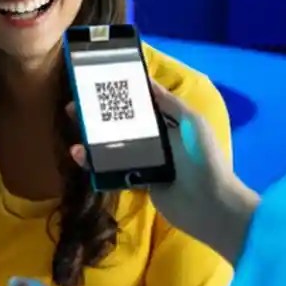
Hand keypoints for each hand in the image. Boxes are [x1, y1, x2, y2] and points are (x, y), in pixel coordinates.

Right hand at [66, 82, 258, 261]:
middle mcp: (156, 139)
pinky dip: (96, 164)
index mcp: (169, 121)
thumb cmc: (203, 158)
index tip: (96, 84)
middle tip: (74, 107)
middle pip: (122, 123)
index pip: (140, 103)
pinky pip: (114, 170)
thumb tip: (147, 81)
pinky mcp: (139, 182)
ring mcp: (146, 161)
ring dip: (92, 140)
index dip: (119, 94)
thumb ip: (169, 102)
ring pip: (113, 146)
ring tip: (74, 135)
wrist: (210, 204)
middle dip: (99, 115)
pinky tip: (80, 157)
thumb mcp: (191, 122)